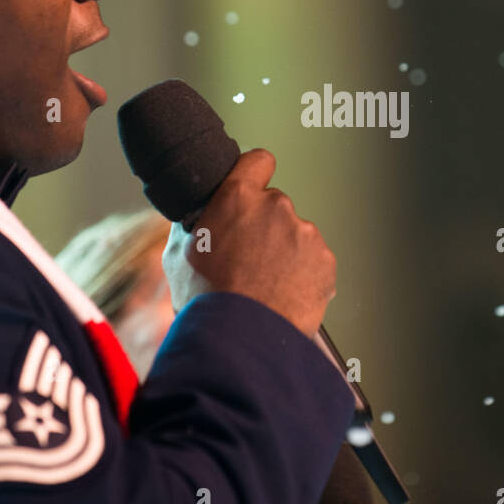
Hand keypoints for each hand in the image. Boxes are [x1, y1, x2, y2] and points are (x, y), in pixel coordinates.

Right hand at [161, 148, 336, 339]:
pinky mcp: (325, 261)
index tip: (252, 186)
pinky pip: (314, 261)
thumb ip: (194, 226)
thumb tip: (200, 218)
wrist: (241, 342)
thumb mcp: (178, 257)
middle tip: (248, 260)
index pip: (257, 161)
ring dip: (285, 254)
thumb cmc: (207, 302)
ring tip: (265, 286)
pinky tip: (282, 295)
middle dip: (265, 227)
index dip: (254, 173)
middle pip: (275, 206)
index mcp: (238, 198)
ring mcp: (305, 234)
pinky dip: (303, 275)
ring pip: (296, 236)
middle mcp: (276, 207)